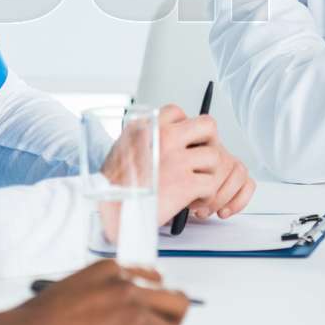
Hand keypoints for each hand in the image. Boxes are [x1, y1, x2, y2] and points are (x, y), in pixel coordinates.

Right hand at [0, 260, 188, 324]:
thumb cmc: (36, 320)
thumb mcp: (74, 283)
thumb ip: (105, 285)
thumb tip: (125, 298)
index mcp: (114, 272)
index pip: (157, 279)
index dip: (154, 299)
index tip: (150, 310)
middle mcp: (129, 291)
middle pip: (177, 303)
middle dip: (170, 318)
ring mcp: (135, 320)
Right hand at [100, 105, 254, 234]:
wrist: (110, 213)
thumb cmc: (114, 186)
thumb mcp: (123, 149)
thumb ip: (145, 139)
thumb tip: (165, 141)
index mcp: (147, 127)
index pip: (178, 112)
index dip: (185, 128)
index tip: (183, 143)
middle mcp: (164, 137)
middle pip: (207, 126)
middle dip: (210, 142)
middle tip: (202, 159)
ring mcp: (177, 159)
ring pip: (214, 156)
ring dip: (209, 173)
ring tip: (196, 186)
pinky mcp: (186, 183)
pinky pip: (211, 183)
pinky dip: (206, 195)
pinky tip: (193, 201)